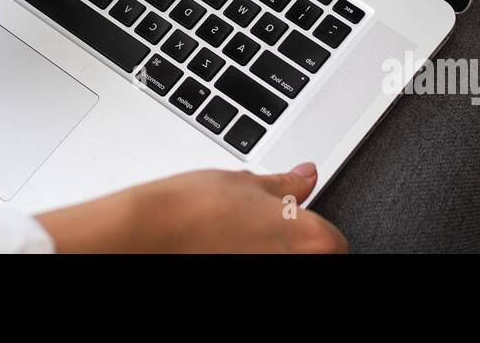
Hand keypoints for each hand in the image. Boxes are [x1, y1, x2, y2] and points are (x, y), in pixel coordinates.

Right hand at [35, 163, 346, 252]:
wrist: (145, 236)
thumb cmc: (190, 209)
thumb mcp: (244, 183)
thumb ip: (286, 185)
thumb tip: (306, 175)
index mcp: (310, 238)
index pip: (335, 242)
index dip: (312, 227)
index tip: (293, 221)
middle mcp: (298, 269)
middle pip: (314, 258)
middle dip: (292, 245)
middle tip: (260, 231)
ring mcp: (270, 283)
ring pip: (284, 267)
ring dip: (269, 255)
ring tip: (236, 241)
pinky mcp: (247, 305)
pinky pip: (259, 276)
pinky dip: (248, 263)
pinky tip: (224, 252)